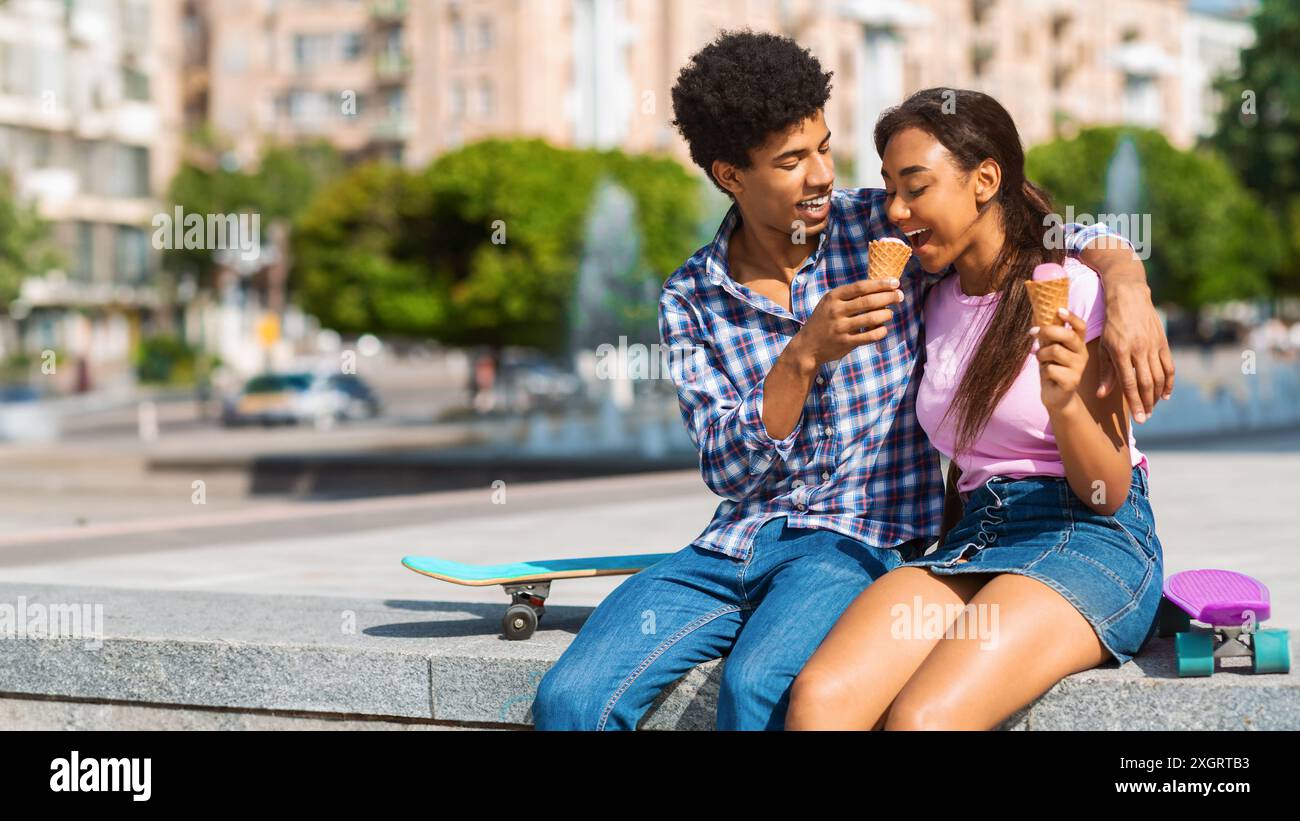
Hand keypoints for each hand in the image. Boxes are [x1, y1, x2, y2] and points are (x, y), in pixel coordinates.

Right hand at [790, 278, 903, 368]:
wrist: (808, 346)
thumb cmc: (824, 320)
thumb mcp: (830, 303)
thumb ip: (849, 296)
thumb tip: (879, 287)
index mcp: (833, 297)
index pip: (861, 287)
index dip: (880, 284)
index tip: (895, 282)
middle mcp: (836, 310)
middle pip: (869, 301)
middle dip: (888, 297)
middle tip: (899, 296)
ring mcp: (840, 327)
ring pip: (872, 318)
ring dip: (886, 315)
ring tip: (890, 313)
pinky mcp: (845, 342)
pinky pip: (870, 336)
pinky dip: (880, 331)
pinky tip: (883, 329)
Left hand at [1033, 309, 1086, 412]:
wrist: (1056, 397)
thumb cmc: (1052, 370)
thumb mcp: (1049, 350)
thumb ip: (1047, 336)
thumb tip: (1036, 315)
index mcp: (1078, 344)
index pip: (1080, 326)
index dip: (1071, 317)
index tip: (1058, 310)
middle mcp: (1082, 354)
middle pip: (1067, 335)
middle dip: (1048, 331)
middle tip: (1034, 332)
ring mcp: (1079, 368)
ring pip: (1055, 351)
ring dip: (1042, 354)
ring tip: (1042, 361)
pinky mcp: (1072, 381)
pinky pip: (1051, 369)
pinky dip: (1043, 371)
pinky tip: (1048, 376)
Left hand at [1098, 280, 1173, 422]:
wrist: (1128, 299)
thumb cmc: (1111, 325)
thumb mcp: (1103, 347)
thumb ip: (1105, 372)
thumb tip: (1103, 395)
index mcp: (1121, 352)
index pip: (1130, 384)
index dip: (1135, 403)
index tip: (1139, 419)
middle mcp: (1139, 350)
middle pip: (1147, 384)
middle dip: (1147, 404)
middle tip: (1146, 418)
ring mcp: (1153, 346)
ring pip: (1159, 377)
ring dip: (1157, 395)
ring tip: (1152, 408)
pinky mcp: (1163, 342)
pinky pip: (1169, 366)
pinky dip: (1169, 382)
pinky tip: (1166, 395)